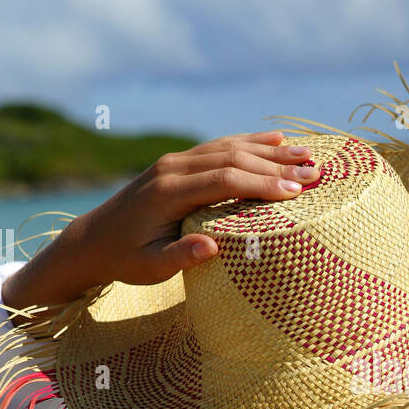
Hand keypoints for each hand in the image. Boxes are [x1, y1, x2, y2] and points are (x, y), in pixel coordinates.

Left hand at [1, 131, 316, 310]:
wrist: (92, 239)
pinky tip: (277, 140)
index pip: (224, 180)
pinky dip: (250, 142)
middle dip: (276, 165)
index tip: (296, 192)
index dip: (261, 183)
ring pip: (229, 147)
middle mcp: (173, 168)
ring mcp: (176, 161)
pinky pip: (219, 146)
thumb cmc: (124, 259)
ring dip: (270, 150)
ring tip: (309, 154)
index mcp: (168, 193)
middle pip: (233, 158)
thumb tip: (213, 248)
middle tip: (316, 173)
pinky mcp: (179, 162)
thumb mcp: (149, 268)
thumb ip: (180, 256)